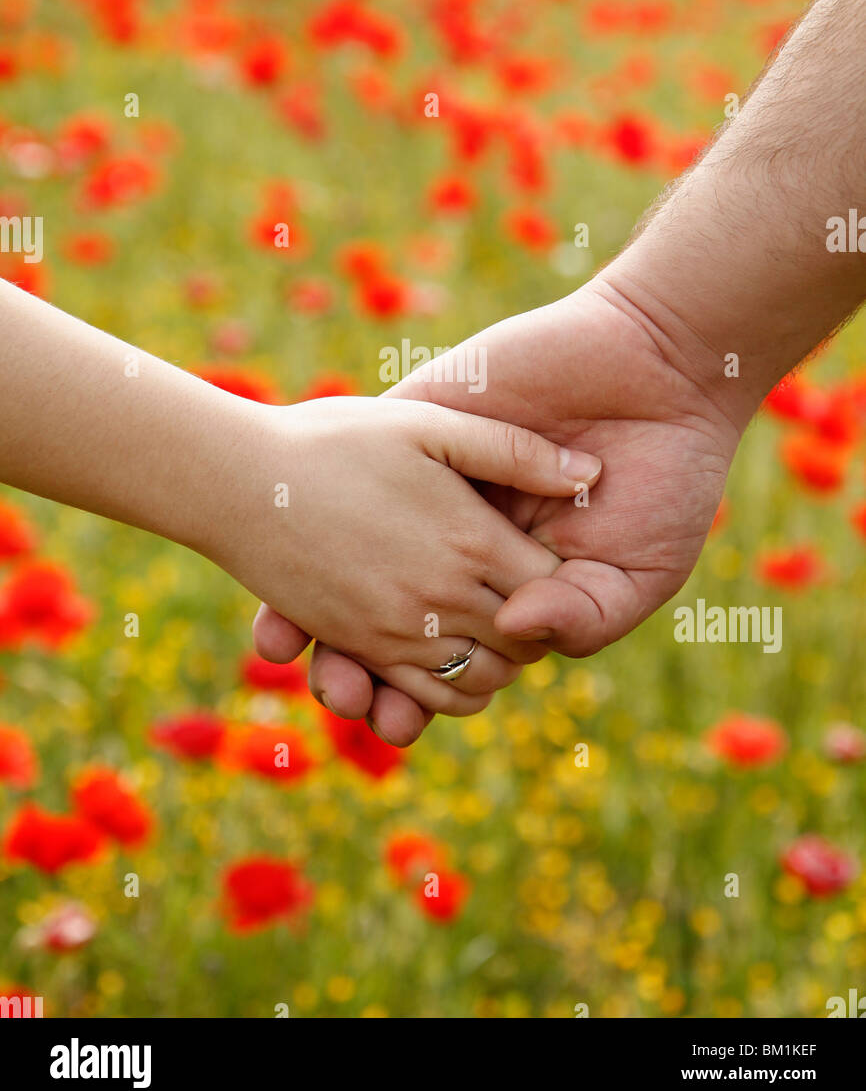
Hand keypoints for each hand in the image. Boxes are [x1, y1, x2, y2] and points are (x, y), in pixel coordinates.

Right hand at [221, 395, 600, 715]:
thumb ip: (514, 449)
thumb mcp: (431, 422)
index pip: (550, 584)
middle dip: (536, 621)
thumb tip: (592, 471)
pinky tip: (451, 653)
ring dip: (500, 661)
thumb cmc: (335, 438)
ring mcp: (399, 632)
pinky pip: (432, 696)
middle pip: (526, 640)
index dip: (558, 575)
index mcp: (468, 537)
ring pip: (485, 678)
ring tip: (489, 623)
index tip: (545, 552)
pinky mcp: (363, 650)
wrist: (238, 478)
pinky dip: (455, 689)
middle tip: (524, 588)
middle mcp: (441, 596)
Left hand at [255, 273, 742, 740]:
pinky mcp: (423, 425)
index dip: (418, 694)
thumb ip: (583, 614)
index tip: (396, 722)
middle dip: (363, 666)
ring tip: (310, 653)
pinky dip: (323, 525)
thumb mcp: (640, 570)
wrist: (664, 367)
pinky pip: (357, 474)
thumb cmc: (667, 478)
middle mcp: (461, 542)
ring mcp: (437, 485)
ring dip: (326, 611)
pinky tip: (302, 567)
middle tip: (347, 697)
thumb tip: (512, 633)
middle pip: (392, 619)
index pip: (449, 653)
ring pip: (356, 556)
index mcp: (511, 585)